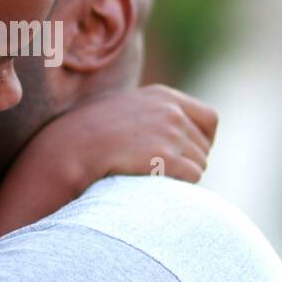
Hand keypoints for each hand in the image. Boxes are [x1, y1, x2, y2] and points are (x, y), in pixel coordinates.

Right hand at [32, 84, 218, 187]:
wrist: (70, 149)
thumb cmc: (93, 138)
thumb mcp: (126, 113)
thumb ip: (154, 118)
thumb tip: (179, 140)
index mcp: (164, 97)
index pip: (210, 120)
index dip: (202, 141)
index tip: (187, 155)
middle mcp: (172, 111)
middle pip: (204, 147)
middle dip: (188, 162)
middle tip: (160, 171)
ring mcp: (170, 132)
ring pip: (200, 164)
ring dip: (183, 175)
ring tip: (152, 176)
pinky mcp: (166, 156)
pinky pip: (193, 176)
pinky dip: (180, 185)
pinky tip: (154, 183)